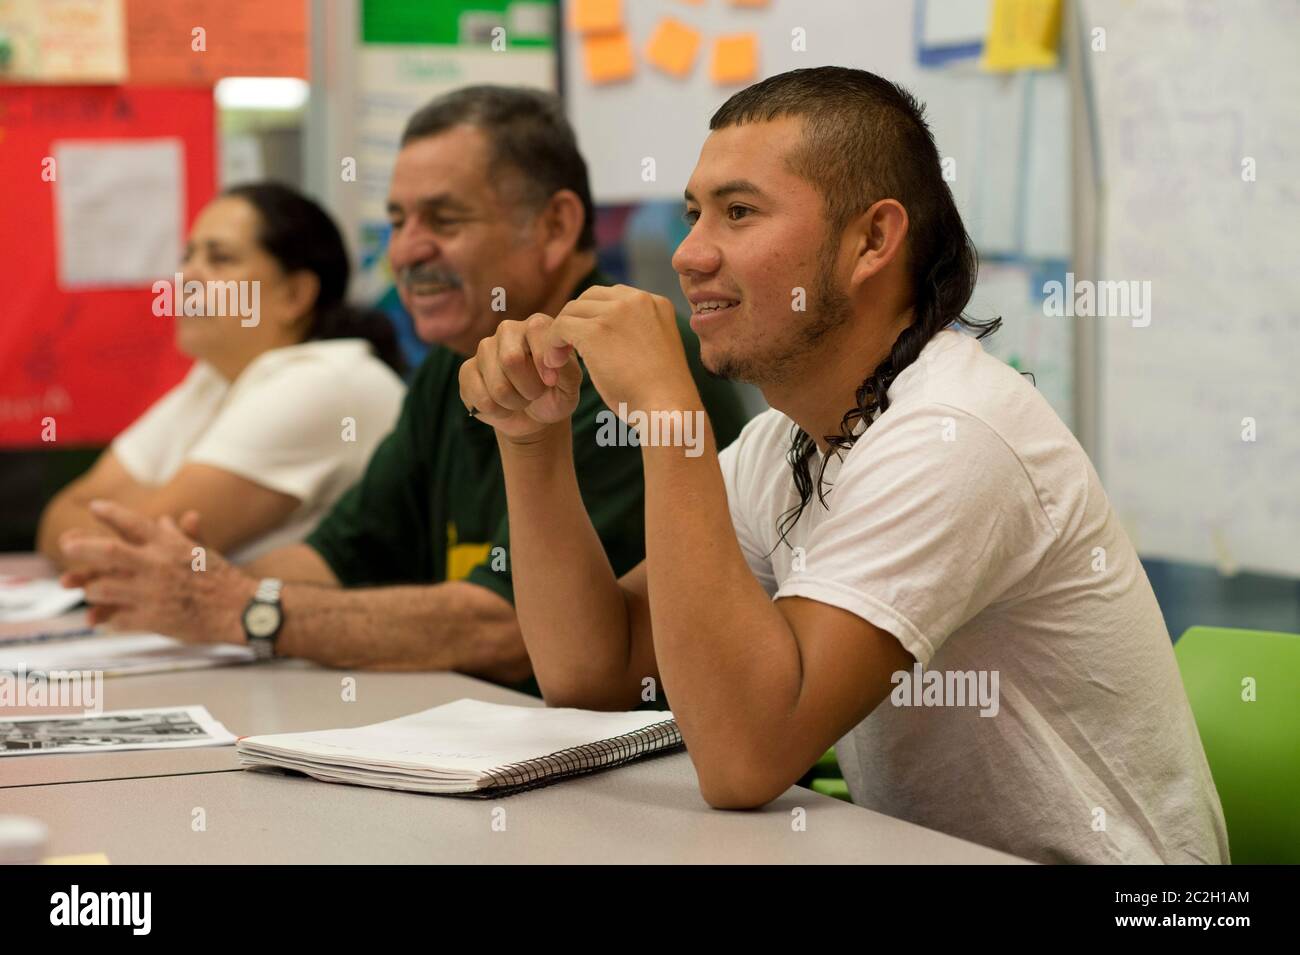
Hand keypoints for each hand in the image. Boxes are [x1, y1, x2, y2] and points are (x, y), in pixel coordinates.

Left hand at [59, 500, 253, 643]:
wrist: (241, 609)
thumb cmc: (222, 578)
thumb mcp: (201, 551)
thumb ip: (180, 535)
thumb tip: (166, 520)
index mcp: (169, 545)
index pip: (133, 523)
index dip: (110, 512)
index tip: (94, 506)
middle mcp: (157, 565)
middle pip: (107, 552)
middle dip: (81, 547)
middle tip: (66, 545)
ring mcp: (152, 593)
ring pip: (105, 588)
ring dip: (92, 589)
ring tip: (88, 589)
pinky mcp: (153, 619)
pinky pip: (118, 618)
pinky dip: (106, 619)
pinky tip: (100, 619)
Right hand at [459, 312, 584, 440]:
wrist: (534, 417)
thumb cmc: (555, 394)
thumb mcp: (571, 384)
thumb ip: (568, 368)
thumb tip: (552, 359)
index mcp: (536, 325)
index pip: (536, 330)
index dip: (544, 363)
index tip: (551, 382)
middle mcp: (508, 330)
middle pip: (511, 359)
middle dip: (529, 388)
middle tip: (536, 394)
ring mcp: (484, 348)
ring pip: (497, 386)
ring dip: (514, 403)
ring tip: (521, 399)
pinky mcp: (467, 370)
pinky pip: (480, 397)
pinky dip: (497, 411)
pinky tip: (502, 405)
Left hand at [542, 285, 700, 415]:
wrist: (667, 409)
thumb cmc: (661, 394)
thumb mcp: (655, 351)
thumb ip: (637, 333)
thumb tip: (609, 336)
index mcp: (655, 302)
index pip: (613, 297)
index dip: (594, 318)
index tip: (586, 343)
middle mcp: (637, 300)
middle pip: (589, 298)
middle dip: (575, 321)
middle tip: (567, 349)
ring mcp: (616, 312)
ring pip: (572, 311)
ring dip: (560, 334)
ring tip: (558, 360)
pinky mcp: (595, 331)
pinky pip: (560, 327)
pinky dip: (552, 345)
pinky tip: (554, 365)